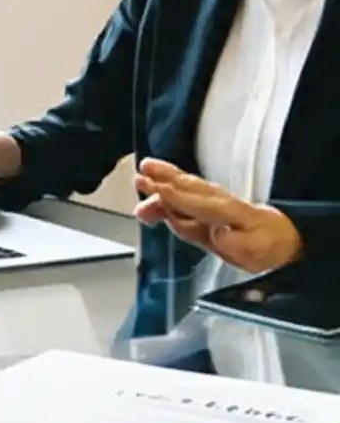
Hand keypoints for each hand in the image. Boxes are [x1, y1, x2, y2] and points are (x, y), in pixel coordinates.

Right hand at [134, 158, 303, 273]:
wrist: (282, 241)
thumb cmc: (268, 246)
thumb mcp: (254, 249)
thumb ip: (232, 241)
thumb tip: (216, 234)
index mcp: (229, 213)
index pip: (196, 203)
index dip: (175, 197)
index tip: (156, 190)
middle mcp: (219, 204)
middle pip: (187, 189)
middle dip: (163, 181)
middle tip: (141, 173)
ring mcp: (212, 204)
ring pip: (184, 190)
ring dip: (161, 182)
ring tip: (141, 177)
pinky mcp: (206, 210)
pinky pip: (184, 197)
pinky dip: (167, 190)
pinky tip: (153, 191)